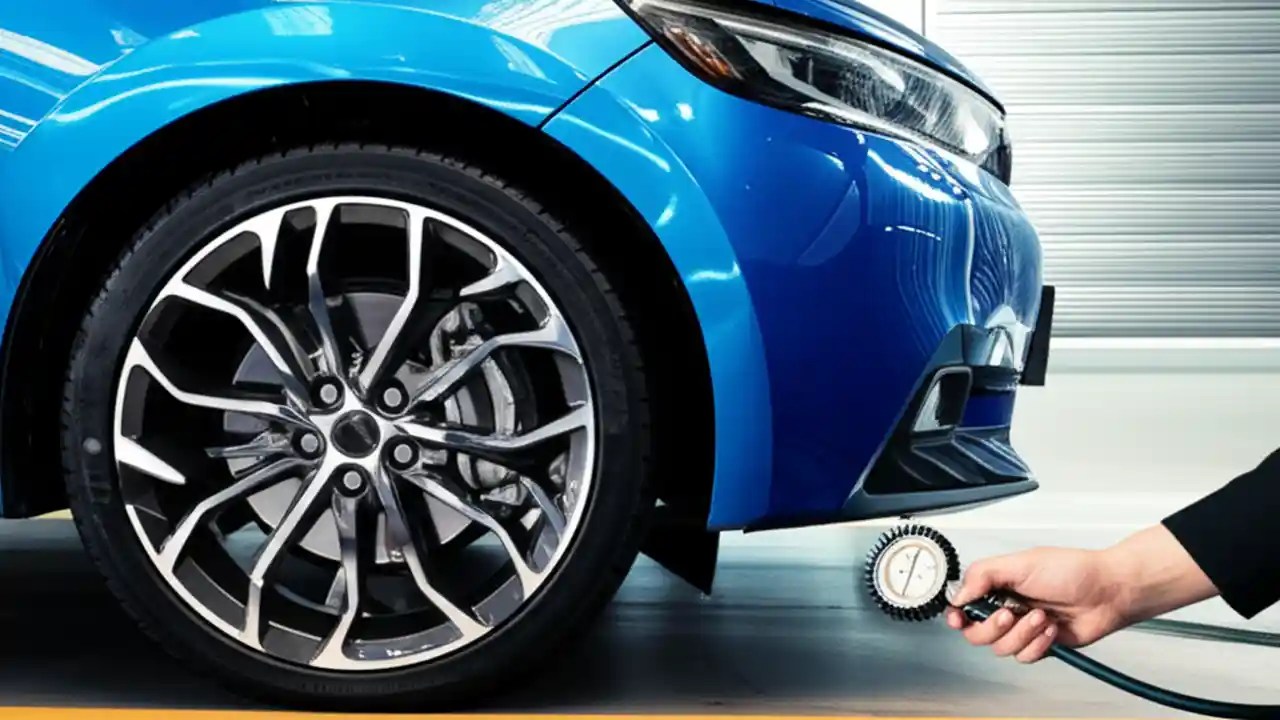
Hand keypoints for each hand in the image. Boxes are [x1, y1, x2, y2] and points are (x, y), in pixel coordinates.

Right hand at [943, 546, 1130, 662]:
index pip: (964, 603)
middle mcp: (1007, 606)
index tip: (958, 617)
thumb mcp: (1023, 563)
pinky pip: (1024, 657)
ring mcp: (1023, 628)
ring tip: (1041, 617)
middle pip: (976, 631)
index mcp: (998, 585)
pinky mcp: (1040, 645)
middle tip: (1009, 613)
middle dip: (993, 626)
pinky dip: (1038, 644)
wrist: (1109, 592)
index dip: (957, 614)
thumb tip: (959, 592)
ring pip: (1000, 647)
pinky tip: (1051, 629)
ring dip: (1022, 633)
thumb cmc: (1074, 571)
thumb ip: (984, 574)